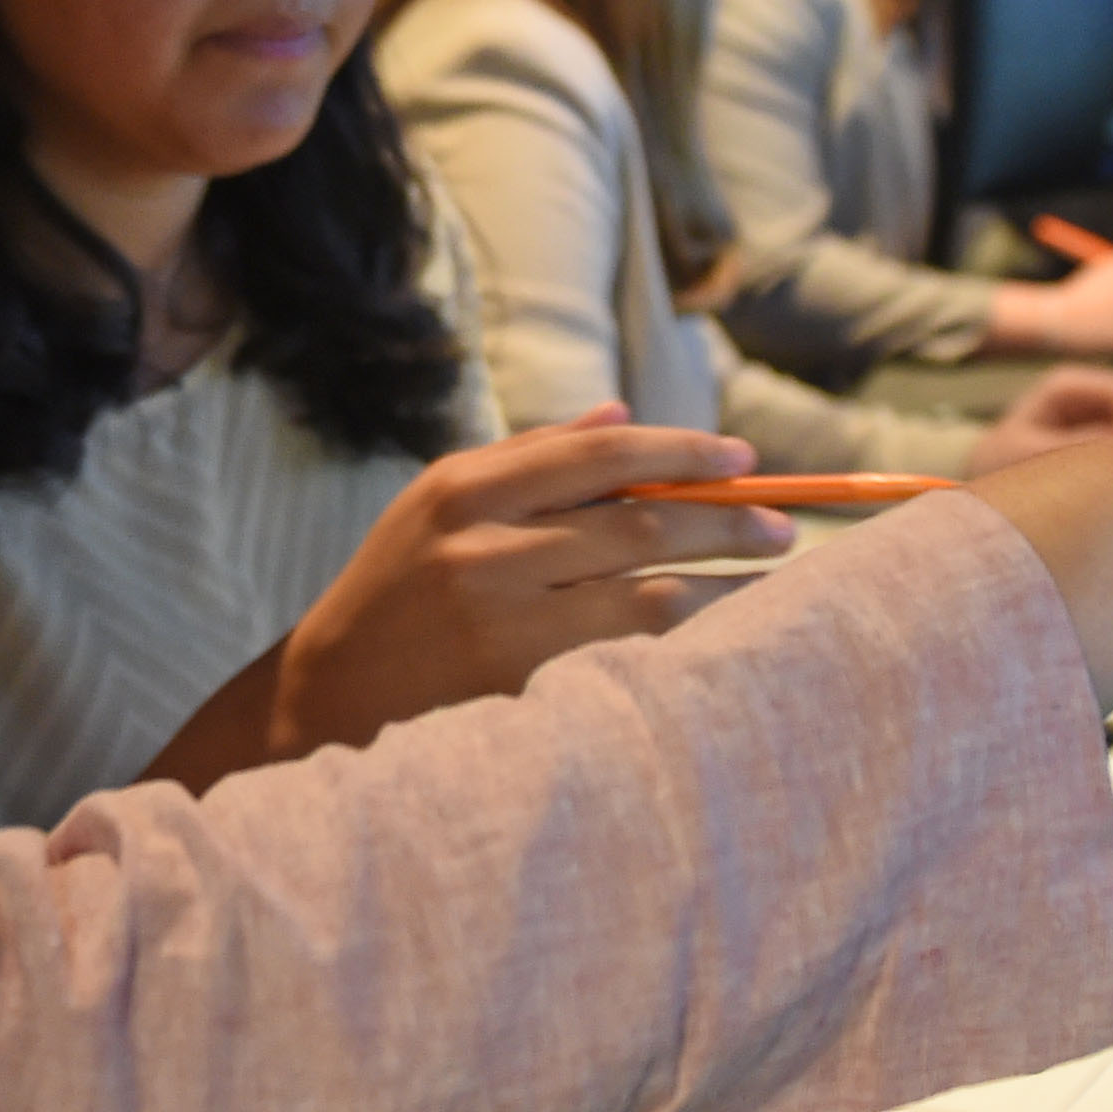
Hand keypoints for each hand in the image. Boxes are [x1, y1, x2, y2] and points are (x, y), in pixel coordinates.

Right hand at [149, 412, 798, 782]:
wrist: (328, 699)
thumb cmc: (399, 593)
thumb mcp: (440, 507)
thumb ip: (529, 457)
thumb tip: (622, 412)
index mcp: (464, 489)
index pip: (598, 453)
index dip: (681, 452)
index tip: (740, 460)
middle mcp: (482, 549)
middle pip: (637, 522)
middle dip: (725, 520)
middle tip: (784, 527)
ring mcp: (502, 622)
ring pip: (645, 592)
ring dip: (721, 583)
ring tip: (769, 578)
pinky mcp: (518, 685)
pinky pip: (629, 653)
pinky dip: (684, 638)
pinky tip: (721, 634)